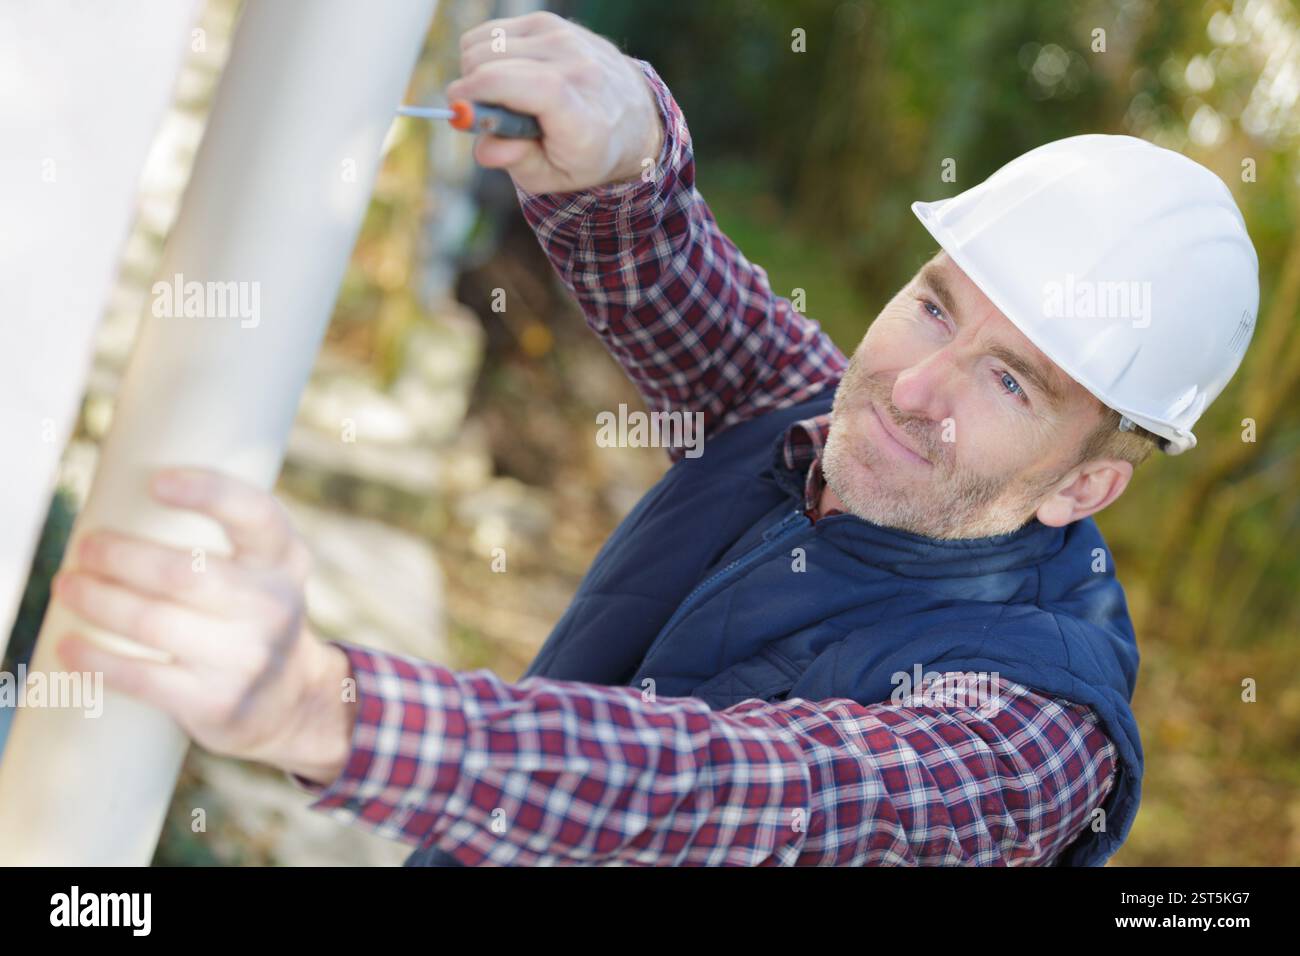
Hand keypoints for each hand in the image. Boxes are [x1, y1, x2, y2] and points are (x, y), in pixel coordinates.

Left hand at [52, 467, 356, 786]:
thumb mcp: (264, 567)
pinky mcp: (216, 701)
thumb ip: (223, 533)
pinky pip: (142, 677)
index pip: (254, 514)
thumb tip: (121, 498)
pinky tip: (69, 645)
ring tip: (67, 587)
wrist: (289, 698)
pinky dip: (96, 660)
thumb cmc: (252, 611)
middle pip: (182, 574)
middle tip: (85, 548)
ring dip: (97, 601)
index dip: (207, 493)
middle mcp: (272, 606)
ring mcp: (246, 657)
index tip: (156, 482)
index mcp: (284, 558)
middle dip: (119, 557)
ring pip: (153, 623)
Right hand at [448, 10, 663, 192]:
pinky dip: (486, 55)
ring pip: (487, 44)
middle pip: (496, 62)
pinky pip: (492, 32)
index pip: (537, 88)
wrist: (628, 115)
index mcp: (585, 118)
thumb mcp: (556, 176)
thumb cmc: (585, 151)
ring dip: (478, 72)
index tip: (458, 107)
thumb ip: (518, 163)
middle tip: (487, 116)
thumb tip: (485, 146)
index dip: (486, 91)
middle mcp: (580, 70)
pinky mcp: (552, 23)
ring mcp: (567, 39)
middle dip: (473, 90)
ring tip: (501, 98)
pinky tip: (507, 75)